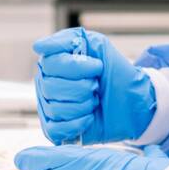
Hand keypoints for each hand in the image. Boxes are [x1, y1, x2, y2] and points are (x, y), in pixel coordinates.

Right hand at [32, 27, 155, 144]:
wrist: (131, 100)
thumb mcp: (97, 45)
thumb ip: (68, 40)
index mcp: (53, 62)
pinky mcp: (55, 128)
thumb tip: (37, 47)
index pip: (51, 64)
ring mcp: (48, 106)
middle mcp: (46, 83)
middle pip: (51, 87)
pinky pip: (55, 129)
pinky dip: (76, 125)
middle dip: (83, 88)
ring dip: (83, 106)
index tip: (98, 67)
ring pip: (55, 108)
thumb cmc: (114, 71)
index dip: (78, 67)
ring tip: (94, 101)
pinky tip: (89, 118)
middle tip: (96, 86)